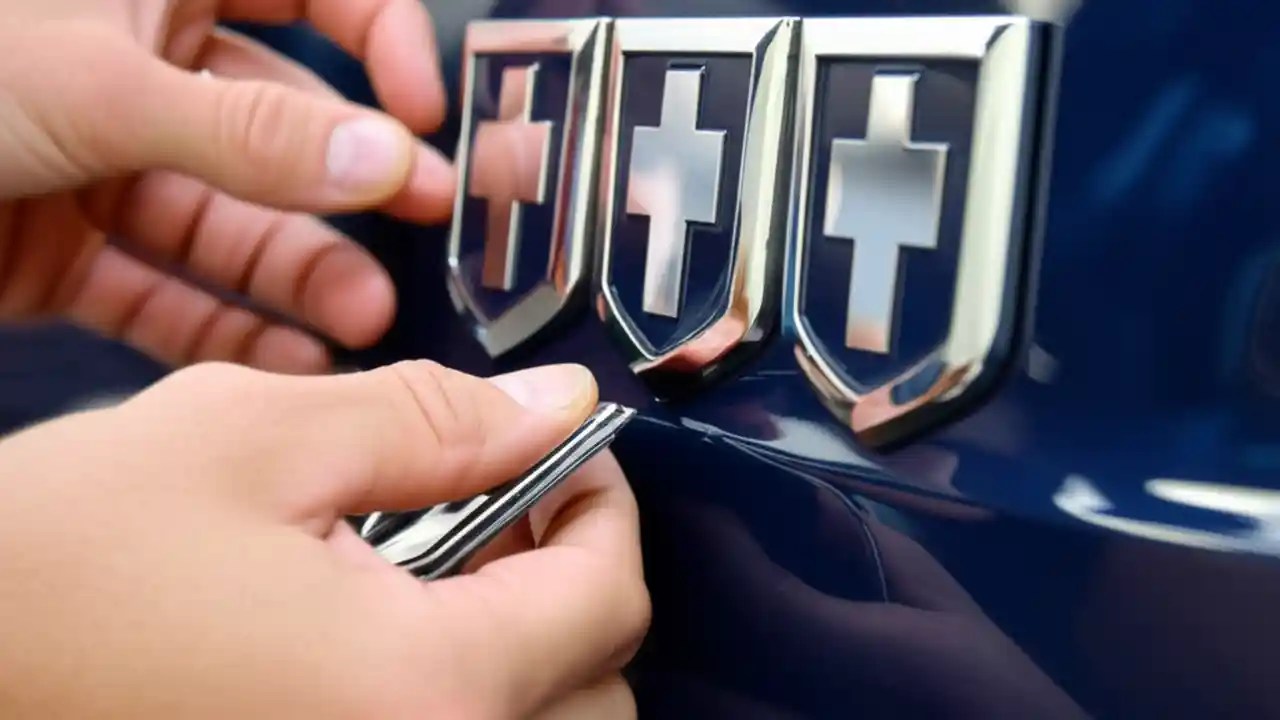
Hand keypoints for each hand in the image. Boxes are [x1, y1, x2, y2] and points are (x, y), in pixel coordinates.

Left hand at [0, 0, 455, 371]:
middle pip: (282, 130)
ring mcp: (105, 168)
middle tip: (427, 221)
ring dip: (302, 272)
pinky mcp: (68, 253)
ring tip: (363, 315)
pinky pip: (167, 294)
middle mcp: (140, 74)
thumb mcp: (99, 87)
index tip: (422, 113)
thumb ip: (249, 133)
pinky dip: (224, 331)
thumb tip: (382, 161)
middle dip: (353, 185)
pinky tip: (292, 358)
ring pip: (232, 222)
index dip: (381, 41)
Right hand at [0, 361, 648, 718]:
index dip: (604, 505)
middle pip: (595, 690)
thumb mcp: (254, 440)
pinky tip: (384, 626)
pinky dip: (456, 690)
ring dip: (523, 642)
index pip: (608, 601)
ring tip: (439, 560)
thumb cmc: (51, 571)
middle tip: (509, 505)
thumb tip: (552, 406)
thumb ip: (435, 419)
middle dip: (573, 582)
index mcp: (418, 691)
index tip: (570, 455)